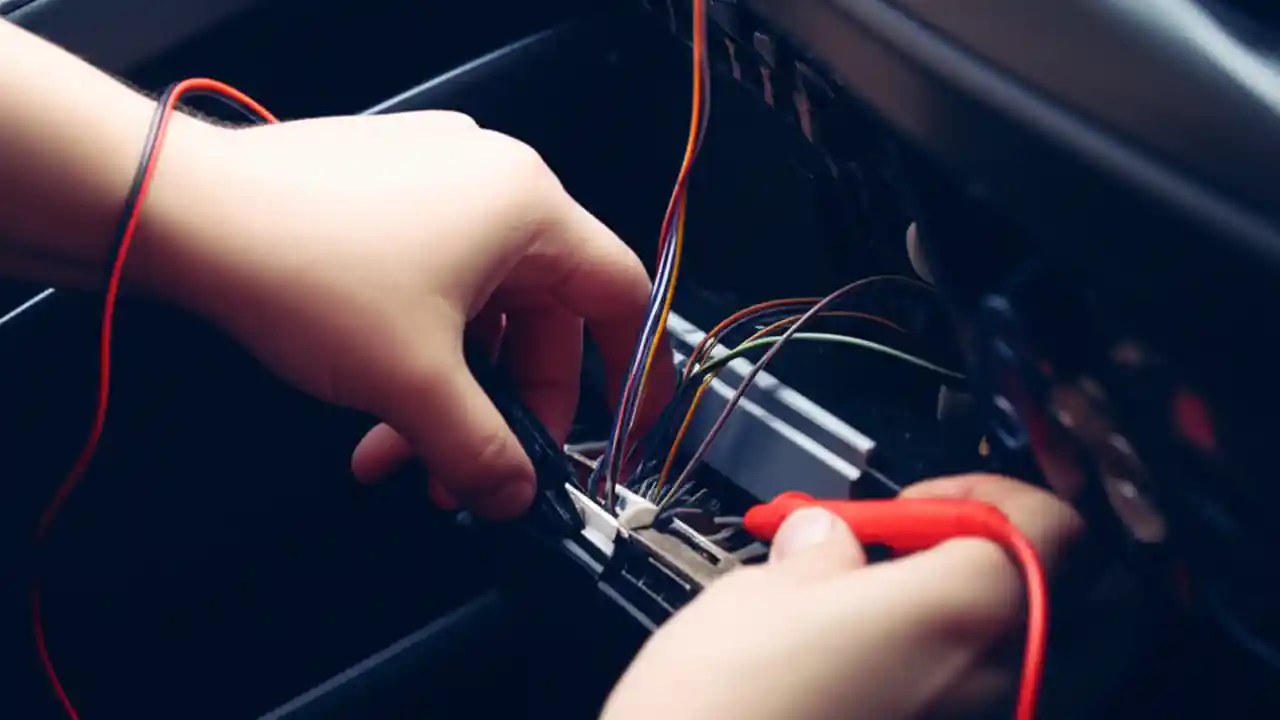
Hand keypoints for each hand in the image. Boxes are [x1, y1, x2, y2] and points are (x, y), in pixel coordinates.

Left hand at [138, 111, 672, 518]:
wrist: (179, 214)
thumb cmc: (298, 259)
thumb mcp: (413, 381)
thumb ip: (482, 450)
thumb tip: (515, 492)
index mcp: (526, 206)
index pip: (617, 297)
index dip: (628, 374)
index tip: (621, 428)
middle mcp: (490, 185)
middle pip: (541, 320)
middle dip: (506, 407)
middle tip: (478, 466)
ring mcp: (436, 187)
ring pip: (479, 314)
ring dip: (450, 392)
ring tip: (402, 451)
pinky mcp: (388, 200)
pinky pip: (434, 290)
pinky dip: (418, 352)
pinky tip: (376, 404)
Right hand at [602, 475, 1082, 719]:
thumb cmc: (719, 715)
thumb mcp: (757, 595)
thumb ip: (818, 553)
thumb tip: (827, 539)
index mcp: (959, 612)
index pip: (1050, 526)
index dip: (989, 495)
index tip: (920, 502)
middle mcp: (991, 683)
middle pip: (1041, 594)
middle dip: (976, 559)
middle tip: (895, 552)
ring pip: (1005, 654)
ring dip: (949, 617)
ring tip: (861, 609)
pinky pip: (964, 699)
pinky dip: (929, 670)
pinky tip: (859, 664)